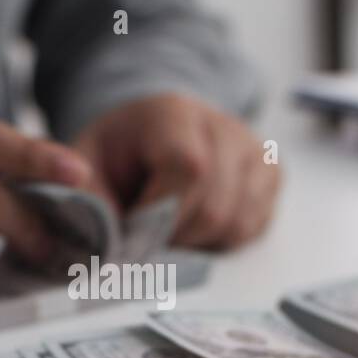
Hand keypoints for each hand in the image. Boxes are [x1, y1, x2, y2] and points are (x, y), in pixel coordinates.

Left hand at [72, 93, 281, 248]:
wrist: (150, 134)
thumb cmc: (119, 153)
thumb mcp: (86, 163)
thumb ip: (87, 196)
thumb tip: (104, 242)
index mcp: (174, 115)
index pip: (189, 169)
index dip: (163, 213)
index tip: (135, 226)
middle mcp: (223, 126)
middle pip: (214, 207)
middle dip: (175, 236)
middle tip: (148, 233)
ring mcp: (254, 149)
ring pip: (237, 223)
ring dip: (198, 242)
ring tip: (171, 225)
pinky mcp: (271, 174)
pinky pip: (254, 227)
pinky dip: (221, 239)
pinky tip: (196, 222)